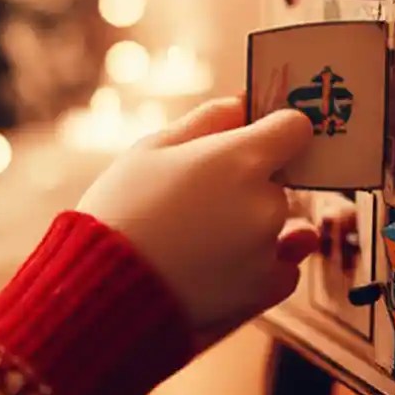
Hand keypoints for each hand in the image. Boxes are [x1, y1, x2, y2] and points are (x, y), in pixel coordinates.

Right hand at [77, 97, 317, 347]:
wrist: (99, 290)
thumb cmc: (119, 209)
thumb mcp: (151, 148)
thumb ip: (208, 119)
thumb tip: (244, 103)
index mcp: (242, 158)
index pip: (296, 128)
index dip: (275, 130)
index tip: (256, 139)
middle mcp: (266, 203)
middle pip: (278, 181)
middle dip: (249, 186)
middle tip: (195, 202)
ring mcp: (268, 249)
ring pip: (275, 225)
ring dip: (250, 228)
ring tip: (197, 240)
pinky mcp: (264, 291)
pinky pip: (281, 268)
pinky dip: (259, 266)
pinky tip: (216, 266)